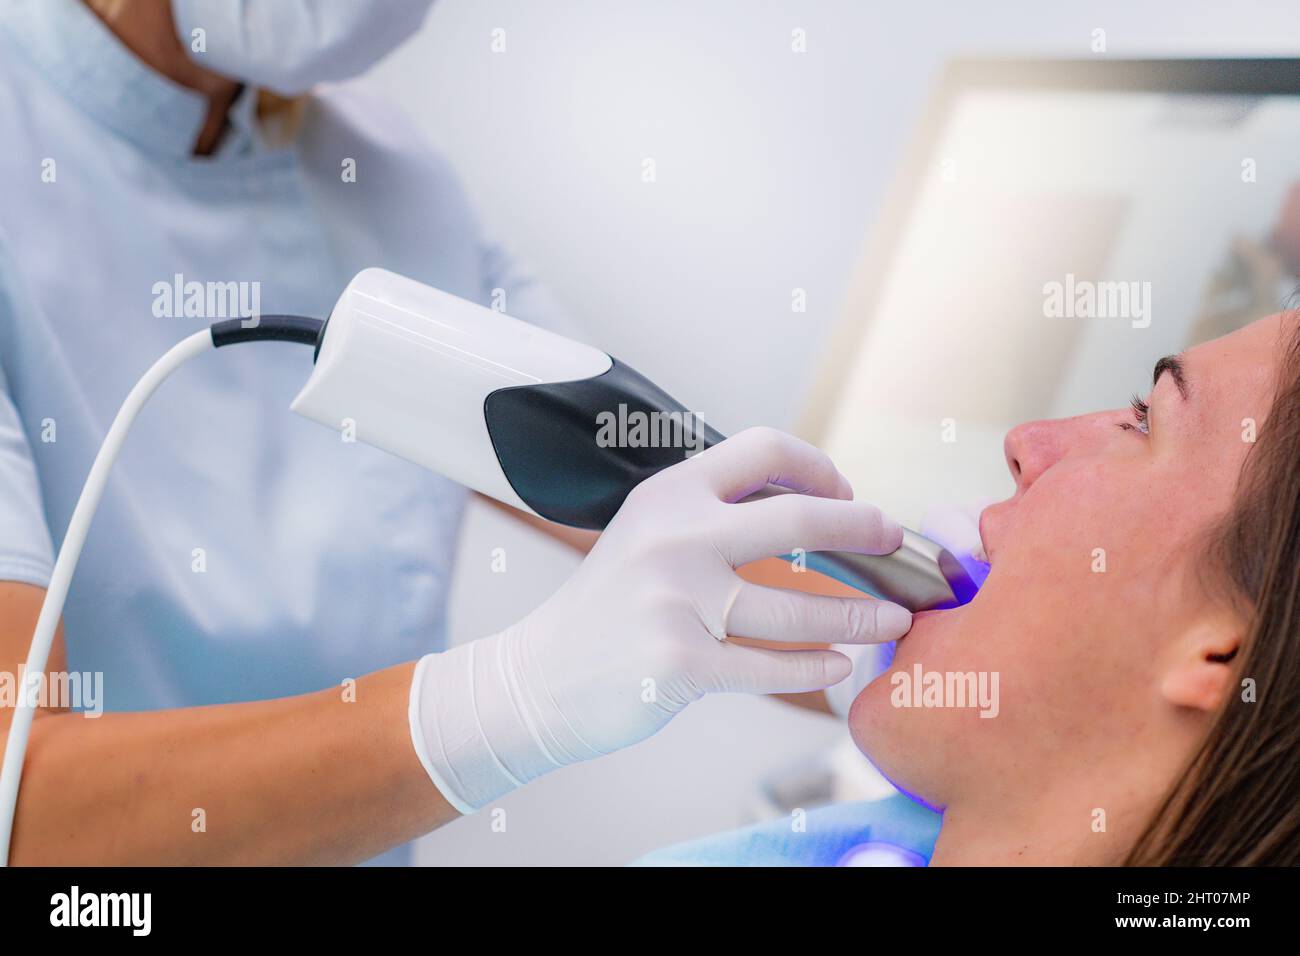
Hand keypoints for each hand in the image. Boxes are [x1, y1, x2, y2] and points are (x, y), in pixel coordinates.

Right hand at [408, 427, 912, 811]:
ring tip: (894, 620)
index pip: (763, 449)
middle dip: (865, 529)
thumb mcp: (648, 533)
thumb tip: (810, 506)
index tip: (847, 493)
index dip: (819, 466)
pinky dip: (817, 667)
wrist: (538, 677)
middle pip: (799, 518)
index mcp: (670, 494)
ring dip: (861, 615)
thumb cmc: (608, 608)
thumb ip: (712, 515)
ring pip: (798, 608)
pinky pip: (771, 666)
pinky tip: (840, 666)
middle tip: (895, 543)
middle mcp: (675, 537)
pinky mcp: (680, 662)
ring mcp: (676, 601)